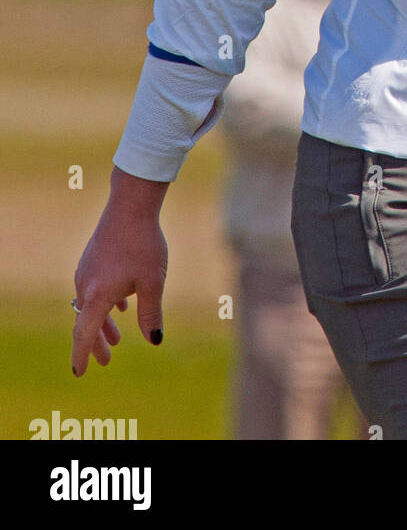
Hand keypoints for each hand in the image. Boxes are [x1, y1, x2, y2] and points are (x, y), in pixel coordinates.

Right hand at [71, 167, 168, 376]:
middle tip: (106, 361)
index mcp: (97, 295)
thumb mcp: (153, 282)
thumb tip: (154, 340)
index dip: (82, 356)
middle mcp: (86, 284)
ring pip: (91, 304)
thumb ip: (152, 314)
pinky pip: (95, 288)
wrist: (131, 206)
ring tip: (116, 337)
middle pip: (86, 322)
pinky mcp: (92, 258)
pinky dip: (105, 302)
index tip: (80, 373)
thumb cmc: (144, 244)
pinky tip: (122, 304)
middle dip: (96, 343)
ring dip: (102, 322)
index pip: (84, 335)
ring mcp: (87, 269)